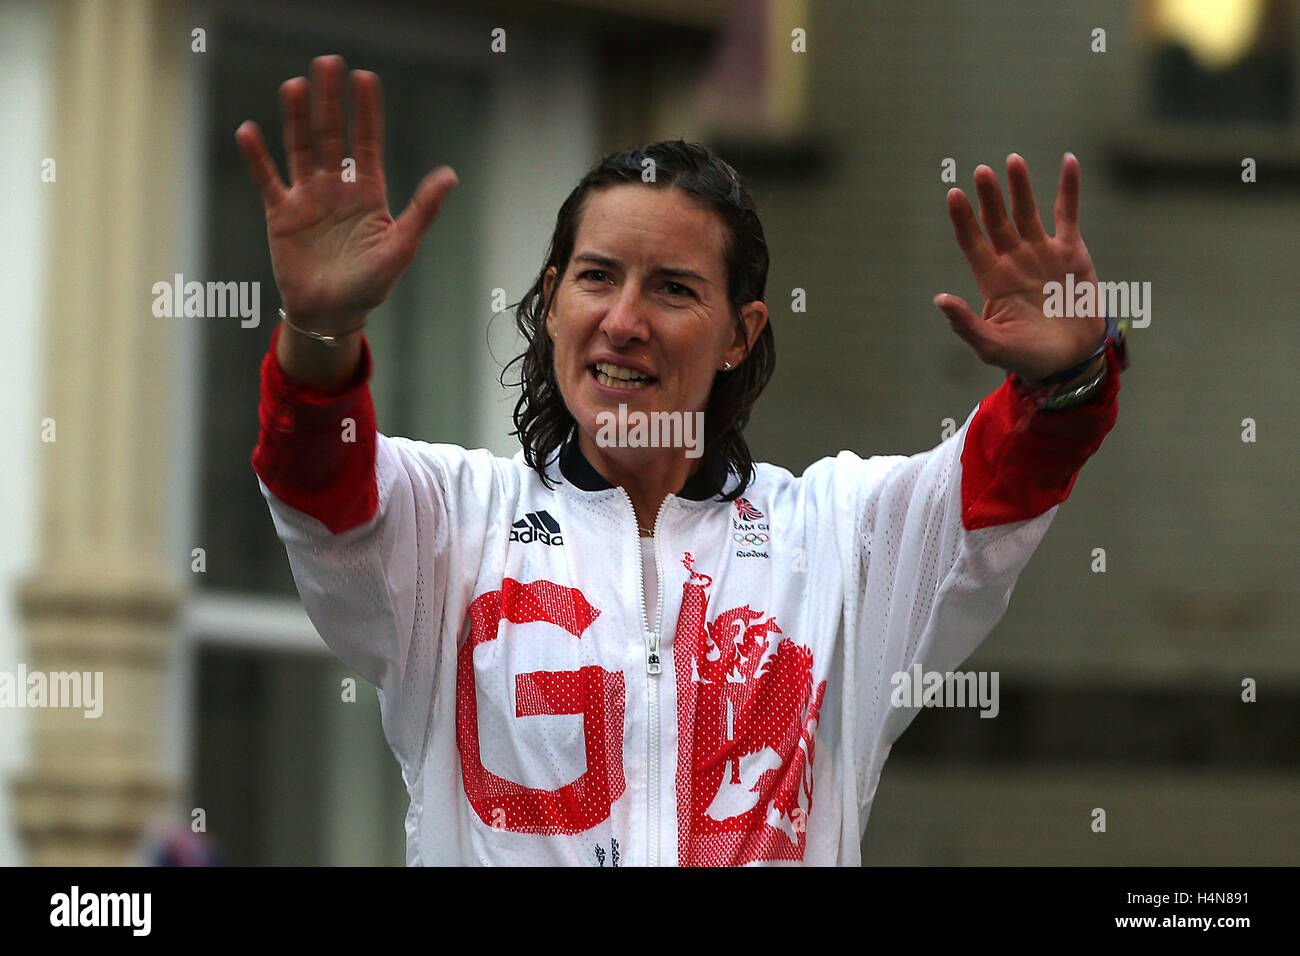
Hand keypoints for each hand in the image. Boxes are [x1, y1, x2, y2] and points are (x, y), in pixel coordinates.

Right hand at [234, 54, 458, 332]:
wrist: (331, 314)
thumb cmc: (371, 285)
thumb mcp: (401, 246)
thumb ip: (422, 210)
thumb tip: (450, 175)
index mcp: (368, 193)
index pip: (366, 143)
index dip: (366, 112)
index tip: (365, 78)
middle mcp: (337, 188)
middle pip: (331, 136)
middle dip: (330, 101)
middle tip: (328, 63)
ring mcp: (308, 198)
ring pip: (300, 149)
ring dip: (296, 118)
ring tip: (294, 86)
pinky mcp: (281, 214)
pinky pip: (267, 180)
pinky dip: (258, 157)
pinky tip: (249, 131)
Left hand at [934, 153, 1105, 383]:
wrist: (1070, 361)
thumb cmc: (1026, 358)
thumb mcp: (991, 346)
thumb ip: (965, 324)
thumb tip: (939, 299)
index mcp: (992, 279)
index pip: (972, 242)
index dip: (963, 219)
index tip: (954, 195)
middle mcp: (1013, 260)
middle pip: (997, 221)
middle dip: (989, 197)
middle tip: (981, 171)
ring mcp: (1041, 252)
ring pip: (1027, 212)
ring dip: (1020, 187)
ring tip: (1012, 160)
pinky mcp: (1071, 251)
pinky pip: (1068, 213)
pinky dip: (1069, 188)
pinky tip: (1068, 160)